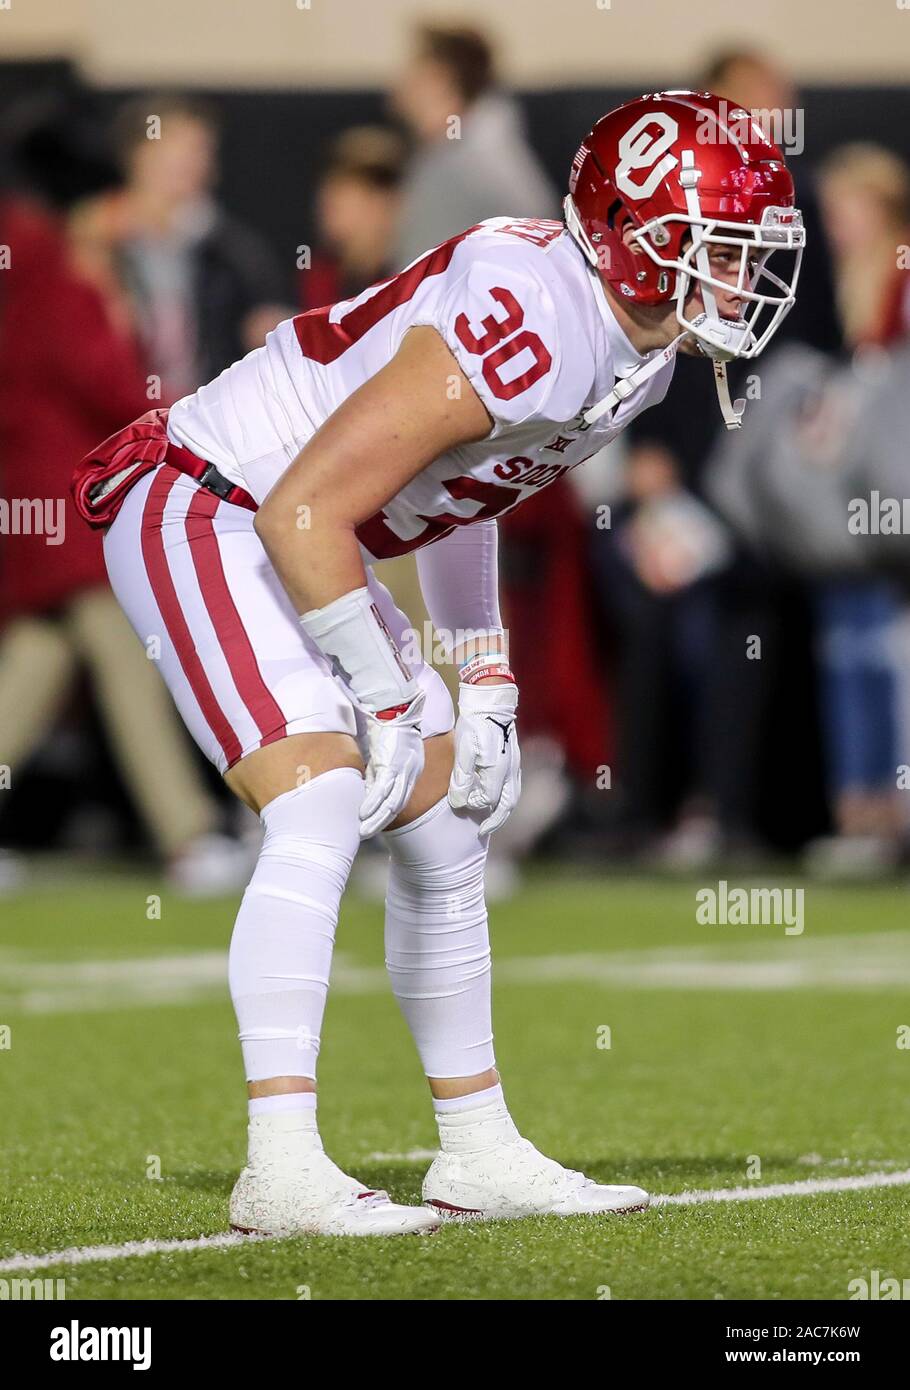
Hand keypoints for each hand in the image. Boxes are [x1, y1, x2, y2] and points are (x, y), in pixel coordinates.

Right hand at [359, 688, 425, 837]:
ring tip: (363, 830)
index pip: (401, 797)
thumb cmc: (388, 725)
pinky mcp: (391, 764)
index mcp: (412, 769)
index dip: (388, 813)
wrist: (393, 707)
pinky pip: (382, 790)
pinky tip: (363, 814)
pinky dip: (372, 804)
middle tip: (367, 833)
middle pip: (398, 805)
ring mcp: (402, 770)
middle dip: (382, 822)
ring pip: (391, 803)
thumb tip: (366, 787)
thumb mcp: (388, 751)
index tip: (375, 823)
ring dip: (376, 819)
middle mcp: (410, 772)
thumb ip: (378, 770)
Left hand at [448, 682, 519, 834]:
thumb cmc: (475, 724)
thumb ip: (462, 778)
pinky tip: (496, 796)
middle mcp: (510, 769)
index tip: (461, 807)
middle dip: (496, 820)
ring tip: (492, 819)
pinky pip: (514, 784)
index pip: (488, 800)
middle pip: (507, 803)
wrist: (492, 700)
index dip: (474, 806)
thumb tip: (459, 802)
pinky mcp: (514, 756)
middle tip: (483, 831)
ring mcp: (515, 763)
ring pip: (513, 794)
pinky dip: (506, 796)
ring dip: (503, 810)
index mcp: (497, 770)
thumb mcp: (463, 750)